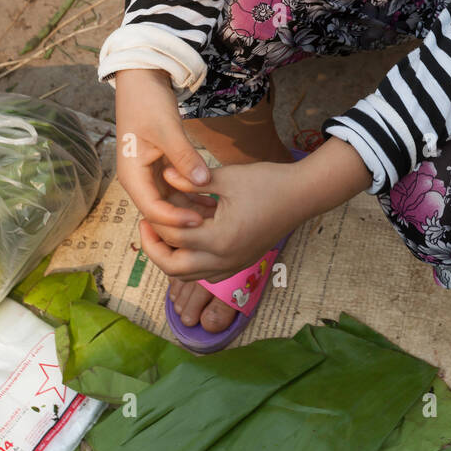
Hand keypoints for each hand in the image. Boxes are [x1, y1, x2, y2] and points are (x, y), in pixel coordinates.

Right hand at [115, 68, 214, 231]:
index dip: (175, 221)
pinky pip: (176, 188)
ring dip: (190, 211)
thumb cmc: (148, 101)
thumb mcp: (168, 129)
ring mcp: (149, 174)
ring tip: (217, 219)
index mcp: (132, 174)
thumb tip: (204, 183)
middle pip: (160, 211)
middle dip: (183, 222)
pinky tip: (213, 202)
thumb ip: (185, 157)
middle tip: (213, 229)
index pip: (152, 209)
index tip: (200, 223)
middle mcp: (138, 179)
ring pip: (170, 202)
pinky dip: (192, 196)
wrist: (142, 78)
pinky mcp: (161, 166)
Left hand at [138, 160, 294, 281]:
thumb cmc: (268, 182)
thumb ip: (192, 181)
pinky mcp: (241, 261)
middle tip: (146, 226)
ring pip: (189, 274)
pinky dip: (191, 259)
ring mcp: (234, 264)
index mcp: (219, 239)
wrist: (304, 194)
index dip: (156, 218)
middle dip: (155, 248)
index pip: (174, 236)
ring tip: (164, 231)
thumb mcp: (227, 177)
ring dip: (172, 256)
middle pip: (174, 268)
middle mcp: (225, 260)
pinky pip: (206, 272)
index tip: (148, 202)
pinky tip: (189, 236)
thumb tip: (165, 175)